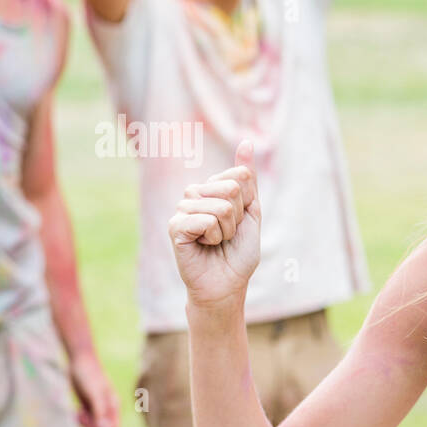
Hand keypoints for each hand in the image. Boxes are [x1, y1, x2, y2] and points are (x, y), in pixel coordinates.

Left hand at [69, 352, 119, 426]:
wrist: (79, 361)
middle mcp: (107, 408)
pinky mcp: (87, 404)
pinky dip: (80, 420)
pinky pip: (86, 420)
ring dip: (85, 425)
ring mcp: (97, 406)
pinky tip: (75, 412)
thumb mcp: (94, 394)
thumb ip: (99, 412)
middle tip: (81, 418)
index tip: (91, 422)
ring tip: (77, 414)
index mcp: (113, 406)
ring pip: (94, 426)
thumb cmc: (88, 376)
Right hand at [168, 141, 260, 309]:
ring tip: (216, 242)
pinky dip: (214, 237)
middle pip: (232, 188)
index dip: (248, 204)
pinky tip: (204, 246)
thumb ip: (248, 179)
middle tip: (227, 235)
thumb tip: (246, 141)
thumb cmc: (238, 252)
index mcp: (212, 189)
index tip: (239, 222)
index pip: (241, 176)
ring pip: (221, 206)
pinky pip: (206, 220)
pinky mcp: (175, 226)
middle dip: (238, 218)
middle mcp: (194, 194)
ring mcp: (182, 209)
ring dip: (227, 230)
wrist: (227, 284)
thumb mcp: (251, 212)